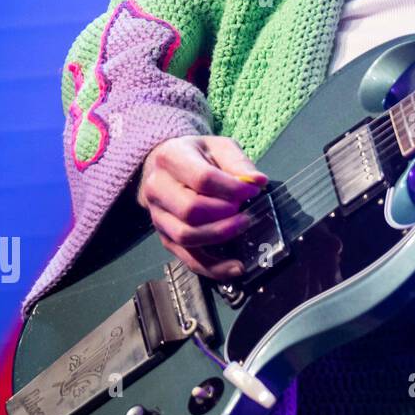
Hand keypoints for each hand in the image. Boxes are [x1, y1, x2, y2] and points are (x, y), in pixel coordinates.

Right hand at [136, 134, 267, 279]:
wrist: (166, 165)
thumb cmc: (197, 155)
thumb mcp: (219, 147)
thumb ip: (238, 162)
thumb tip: (258, 181)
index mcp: (170, 158)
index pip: (202, 179)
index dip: (232, 189)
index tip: (253, 191)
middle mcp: (157, 188)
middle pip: (191, 210)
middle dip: (225, 214)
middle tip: (246, 210)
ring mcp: (158, 216)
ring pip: (186, 236)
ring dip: (220, 235)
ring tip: (243, 226)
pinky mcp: (166, 238)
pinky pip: (187, 259)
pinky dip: (213, 267)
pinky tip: (235, 266)